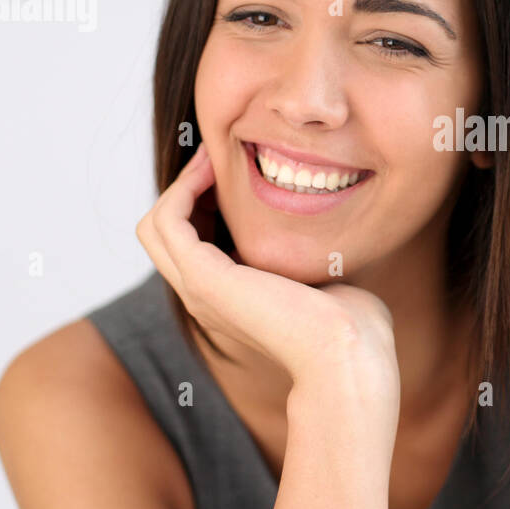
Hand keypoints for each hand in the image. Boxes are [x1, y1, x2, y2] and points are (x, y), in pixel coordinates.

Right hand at [134, 142, 399, 395]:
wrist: (346, 354)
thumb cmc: (352, 326)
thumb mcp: (324, 281)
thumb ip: (311, 260)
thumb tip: (328, 238)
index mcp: (230, 304)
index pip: (197, 246)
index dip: (209, 204)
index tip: (237, 171)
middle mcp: (206, 300)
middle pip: (167, 235)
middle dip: (190, 188)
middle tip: (220, 155)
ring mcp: (198, 291)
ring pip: (157, 227)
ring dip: (182, 182)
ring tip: (213, 155)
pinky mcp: (203, 278)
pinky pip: (167, 221)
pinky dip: (182, 187)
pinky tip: (214, 167)